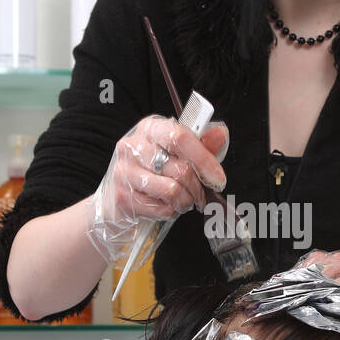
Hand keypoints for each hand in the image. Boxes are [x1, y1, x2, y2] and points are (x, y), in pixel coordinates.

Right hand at [86, 115, 228, 264]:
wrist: (119, 196)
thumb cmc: (153, 170)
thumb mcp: (176, 152)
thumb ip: (200, 144)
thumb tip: (220, 134)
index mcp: (150, 128)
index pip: (180, 137)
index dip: (204, 159)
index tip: (218, 178)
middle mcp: (132, 146)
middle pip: (179, 168)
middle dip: (197, 187)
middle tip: (201, 195)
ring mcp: (125, 172)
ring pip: (171, 191)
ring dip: (185, 201)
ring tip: (185, 201)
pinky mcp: (123, 197)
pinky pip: (160, 208)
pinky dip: (171, 211)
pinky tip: (167, 206)